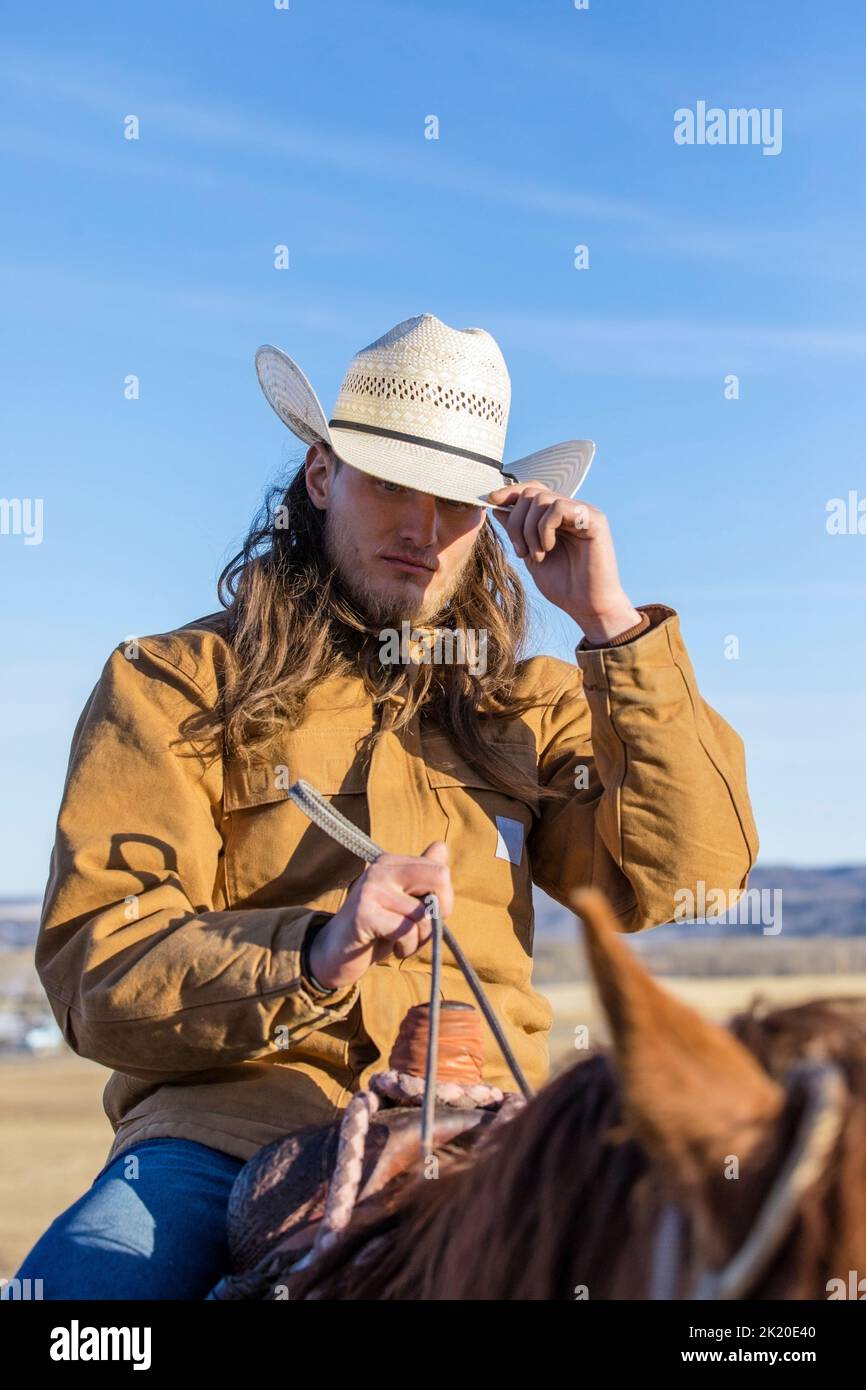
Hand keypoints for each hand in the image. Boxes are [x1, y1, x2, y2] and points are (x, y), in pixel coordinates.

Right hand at [308, 842, 453, 990]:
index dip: (444, 899)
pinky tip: (393, 948)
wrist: (336, 954)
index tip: (425, 916)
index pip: (439, 870)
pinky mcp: (364, 913)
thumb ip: (424, 876)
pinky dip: (406, 947)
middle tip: (421, 930)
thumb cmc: (377, 929)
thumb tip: (442, 846)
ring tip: (401, 942)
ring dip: (419, 940)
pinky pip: (406, 931)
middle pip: (439, 878)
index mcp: (390, 862)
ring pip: (424, 914)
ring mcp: (371, 889)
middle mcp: (380, 869)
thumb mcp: (404, 902)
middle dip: (440, 912)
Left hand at [486, 481, 641, 643]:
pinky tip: (548, 549)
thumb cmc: (562, 586)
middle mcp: (572, 510)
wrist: (587, 607)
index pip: (533, 490)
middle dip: (516, 521)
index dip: (510, 492)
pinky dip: (545, 529)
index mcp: (558, 517)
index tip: (490, 501)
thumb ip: (517, 530)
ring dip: (529, 529)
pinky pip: (559, 508)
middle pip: (533, 493)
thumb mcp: (530, 554)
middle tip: (520, 551)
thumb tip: (497, 506)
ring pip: (542, 499)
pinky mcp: (594, 520)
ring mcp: (584, 512)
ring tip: (535, 555)